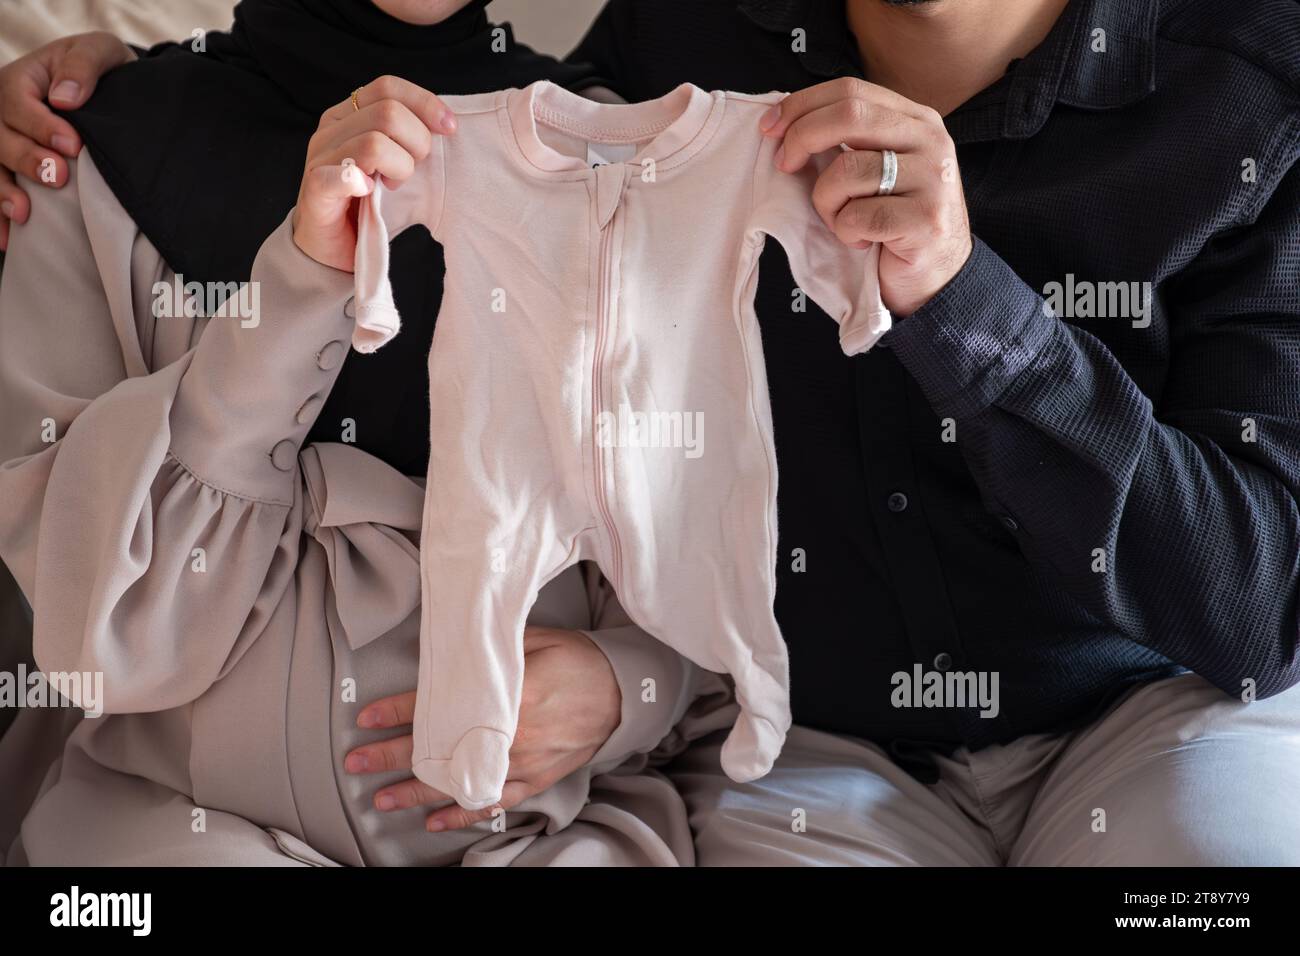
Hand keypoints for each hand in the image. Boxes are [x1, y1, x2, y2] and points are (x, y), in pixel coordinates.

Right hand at [0, 31, 133, 248]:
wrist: (104, 90)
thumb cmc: (100, 71)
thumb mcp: (99, 53)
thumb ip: (84, 67)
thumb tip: (65, 98)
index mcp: (20, 80)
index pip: (17, 101)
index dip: (41, 125)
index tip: (73, 145)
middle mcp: (1, 110)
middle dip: (26, 159)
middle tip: (58, 177)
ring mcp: (1, 140)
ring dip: (2, 191)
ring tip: (24, 212)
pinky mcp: (7, 168)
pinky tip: (7, 240)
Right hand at [292, 74, 456, 271]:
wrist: (332, 248)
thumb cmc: (366, 204)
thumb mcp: (390, 162)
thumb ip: (405, 138)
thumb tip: (445, 123)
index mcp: (347, 116)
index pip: (387, 87)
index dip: (424, 103)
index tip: (449, 128)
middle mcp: (330, 130)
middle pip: (388, 113)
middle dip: (417, 143)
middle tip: (412, 171)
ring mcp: (319, 158)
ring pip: (374, 142)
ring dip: (399, 169)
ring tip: (392, 186)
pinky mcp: (315, 189)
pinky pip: (343, 175)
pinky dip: (361, 183)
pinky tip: (369, 192)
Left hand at [344, 625, 621, 832]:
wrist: (622, 692)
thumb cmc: (576, 659)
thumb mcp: (533, 638)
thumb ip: (488, 649)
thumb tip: (444, 648)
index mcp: (509, 694)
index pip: (440, 705)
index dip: (398, 711)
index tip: (367, 718)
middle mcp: (511, 734)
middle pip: (440, 749)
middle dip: (393, 756)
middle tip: (357, 762)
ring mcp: (523, 762)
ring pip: (460, 783)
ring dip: (417, 793)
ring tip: (381, 798)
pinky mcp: (536, 780)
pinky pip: (494, 803)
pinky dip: (464, 813)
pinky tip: (435, 820)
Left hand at [761, 77, 973, 315]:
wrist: (937, 277)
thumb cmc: (894, 223)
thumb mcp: (875, 170)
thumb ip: (848, 141)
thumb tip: (785, 122)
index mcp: (915, 120)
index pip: (851, 90)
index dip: (802, 105)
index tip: (770, 127)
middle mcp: (930, 141)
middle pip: (849, 115)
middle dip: (802, 138)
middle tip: (785, 165)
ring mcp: (932, 179)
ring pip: (846, 170)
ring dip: (827, 203)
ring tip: (843, 222)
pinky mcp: (925, 220)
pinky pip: (857, 217)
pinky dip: (845, 233)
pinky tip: (863, 241)